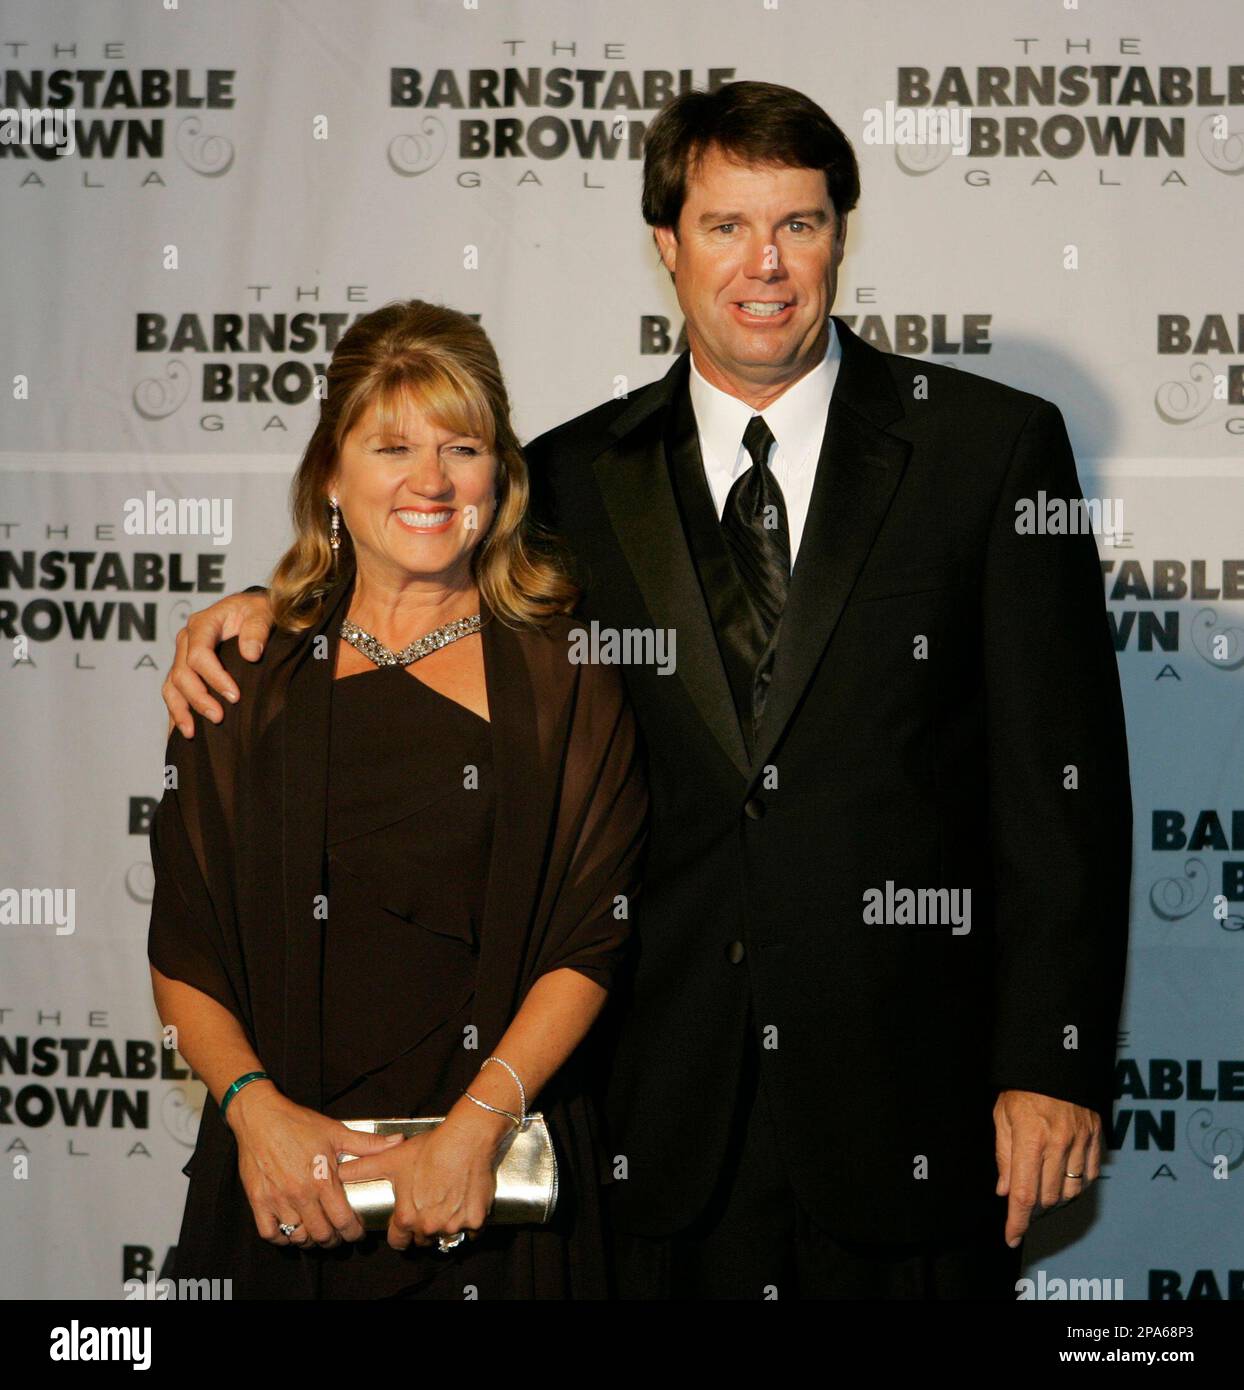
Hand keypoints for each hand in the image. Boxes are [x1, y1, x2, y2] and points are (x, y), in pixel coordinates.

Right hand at [163, 592, 273, 736]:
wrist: (253, 611)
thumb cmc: (259, 611)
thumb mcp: (264, 612)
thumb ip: (257, 629)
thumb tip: (251, 654)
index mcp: (203, 623)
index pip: (199, 653)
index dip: (214, 677)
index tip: (235, 696)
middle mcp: (186, 639)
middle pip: (182, 673)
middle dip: (199, 698)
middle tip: (219, 717)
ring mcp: (182, 655)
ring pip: (172, 686)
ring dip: (181, 710)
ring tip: (193, 733)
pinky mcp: (184, 670)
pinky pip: (172, 693)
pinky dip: (176, 713)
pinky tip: (182, 732)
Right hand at [225, 1083, 404, 1248]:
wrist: (260, 1117)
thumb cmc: (299, 1123)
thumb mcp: (336, 1131)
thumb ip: (368, 1143)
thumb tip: (398, 1142)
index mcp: (322, 1180)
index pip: (343, 1221)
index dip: (354, 1232)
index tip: (358, 1233)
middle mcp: (300, 1195)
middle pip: (321, 1235)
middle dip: (334, 1240)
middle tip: (339, 1234)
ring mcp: (277, 1200)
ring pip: (297, 1237)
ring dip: (310, 1240)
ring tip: (317, 1232)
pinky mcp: (258, 1201)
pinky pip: (270, 1233)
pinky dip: (282, 1238)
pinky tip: (291, 1229)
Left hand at [337, 1110, 505, 1251]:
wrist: (465, 1140)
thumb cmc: (428, 1150)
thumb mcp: (391, 1159)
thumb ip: (362, 1169)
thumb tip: (340, 1172)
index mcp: (406, 1218)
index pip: (398, 1241)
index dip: (399, 1232)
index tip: (404, 1224)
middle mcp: (429, 1227)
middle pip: (423, 1239)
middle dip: (423, 1227)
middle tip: (427, 1206)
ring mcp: (454, 1225)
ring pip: (447, 1235)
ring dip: (446, 1225)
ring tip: (446, 1202)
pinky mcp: (476, 1219)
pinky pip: (471, 1229)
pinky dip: (469, 1220)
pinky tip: (465, 1202)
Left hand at [993, 1089, 1101, 1247]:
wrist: (1056, 1059)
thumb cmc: (1023, 1086)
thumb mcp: (1002, 1115)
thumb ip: (1003, 1155)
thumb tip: (1005, 1190)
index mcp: (1030, 1138)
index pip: (1024, 1194)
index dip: (1017, 1221)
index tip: (1011, 1237)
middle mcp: (1058, 1144)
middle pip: (1047, 1197)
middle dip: (1032, 1204)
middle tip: (1023, 1193)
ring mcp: (1080, 1142)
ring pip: (1070, 1192)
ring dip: (1054, 1196)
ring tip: (1042, 1181)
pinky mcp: (1096, 1137)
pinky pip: (1089, 1176)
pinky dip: (1076, 1184)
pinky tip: (1063, 1175)